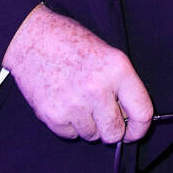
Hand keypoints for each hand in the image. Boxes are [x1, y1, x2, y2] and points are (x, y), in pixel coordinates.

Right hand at [2, 4, 152, 142]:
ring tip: (77, 100)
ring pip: (92, 136)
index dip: (139, 129)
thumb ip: (120, 86)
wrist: (30, 36)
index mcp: (117, 70)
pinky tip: (62, 101)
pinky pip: (70, 134)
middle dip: (111, 130)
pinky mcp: (52, 114)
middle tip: (102, 117)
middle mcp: (97, 89)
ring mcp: (74, 104)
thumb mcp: (106, 53)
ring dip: (88, 125)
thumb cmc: (70, 42)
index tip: (134, 132)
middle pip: (115, 133)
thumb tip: (128, 119)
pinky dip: (68, 124)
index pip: (142, 113)